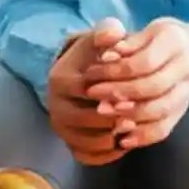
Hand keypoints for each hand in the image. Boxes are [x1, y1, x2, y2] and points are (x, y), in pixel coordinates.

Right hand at [47, 18, 132, 165]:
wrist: (87, 72)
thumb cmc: (98, 55)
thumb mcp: (101, 38)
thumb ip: (108, 31)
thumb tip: (114, 33)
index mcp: (60, 78)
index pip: (85, 90)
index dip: (111, 93)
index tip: (132, 94)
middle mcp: (54, 104)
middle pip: (82, 119)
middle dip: (111, 120)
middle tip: (135, 118)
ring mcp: (60, 126)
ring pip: (84, 141)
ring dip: (109, 140)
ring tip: (131, 131)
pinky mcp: (69, 142)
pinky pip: (85, 157)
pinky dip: (105, 155)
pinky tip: (123, 144)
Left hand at [82, 18, 188, 149]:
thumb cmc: (164, 39)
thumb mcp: (147, 30)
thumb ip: (127, 42)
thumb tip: (106, 56)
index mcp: (175, 41)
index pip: (144, 61)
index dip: (116, 69)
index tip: (91, 72)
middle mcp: (186, 66)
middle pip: (153, 86)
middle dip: (119, 92)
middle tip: (92, 93)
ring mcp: (188, 91)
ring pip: (161, 109)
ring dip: (129, 114)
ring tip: (102, 112)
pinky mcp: (183, 110)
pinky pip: (166, 127)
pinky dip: (143, 135)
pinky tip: (122, 138)